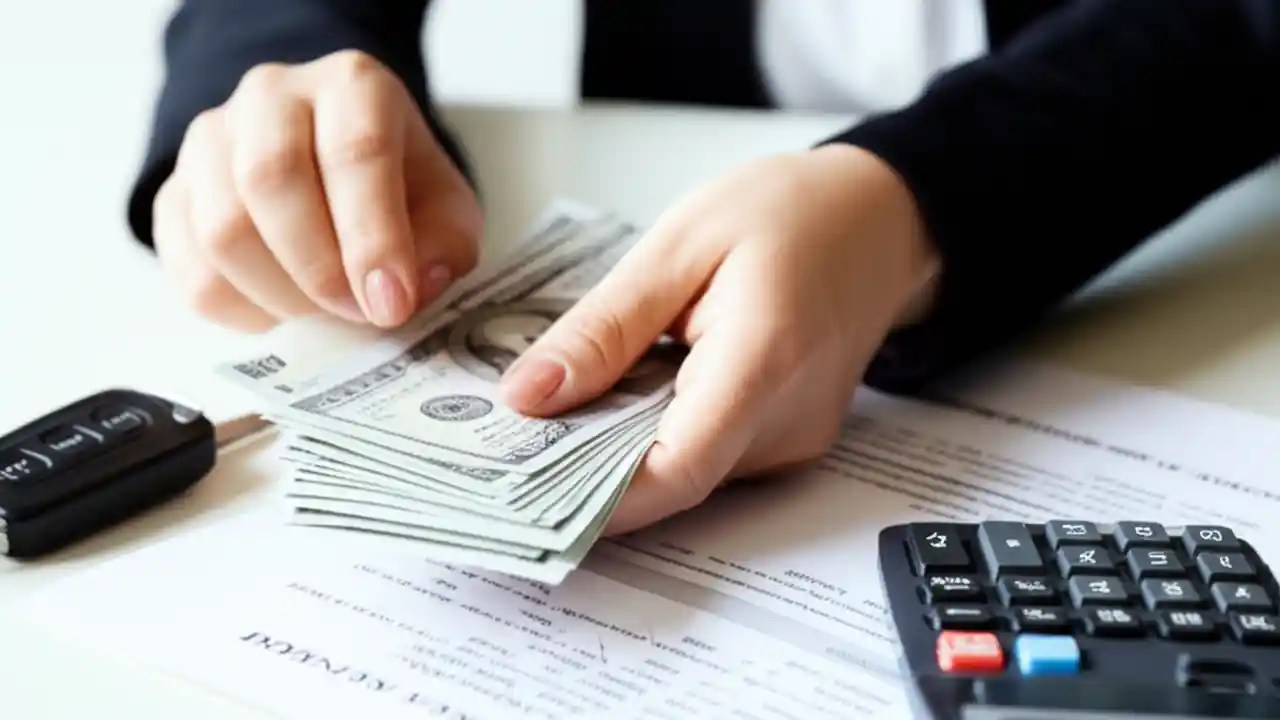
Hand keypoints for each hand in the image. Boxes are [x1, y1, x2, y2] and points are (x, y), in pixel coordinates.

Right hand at [152, 50, 481, 331]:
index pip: (355, 151)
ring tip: (325, 316)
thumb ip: (445, 246)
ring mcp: (210, 141)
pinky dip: (240, 312)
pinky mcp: (174, 193)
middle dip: (319, 271)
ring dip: (280, 296)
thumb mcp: (446, 209)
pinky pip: (190, 270)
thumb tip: (411, 288)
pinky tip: (282, 313)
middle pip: (271, 181)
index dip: (373, 238)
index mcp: (352, 86)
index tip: (391, 304)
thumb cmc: (397, 189)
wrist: (336, 168)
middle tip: (358, 317)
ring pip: (222, 230)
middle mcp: (271, 96)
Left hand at [499, 145, 939, 533]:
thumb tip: (529, 396)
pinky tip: (617, 399)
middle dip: (586, 474)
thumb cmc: (790, 213)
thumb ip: (605, 326)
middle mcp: (787, 421)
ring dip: (616, 453)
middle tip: (506, 442)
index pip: (677, 469)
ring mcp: (792, 441)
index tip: (520, 492)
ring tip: (554, 409)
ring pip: (686, 473)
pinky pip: (706, 456)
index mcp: (764, 359)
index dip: (596, 499)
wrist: (879, 220)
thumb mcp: (679, 243)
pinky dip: (653, 437)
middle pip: (673, 481)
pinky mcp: (785, 442)